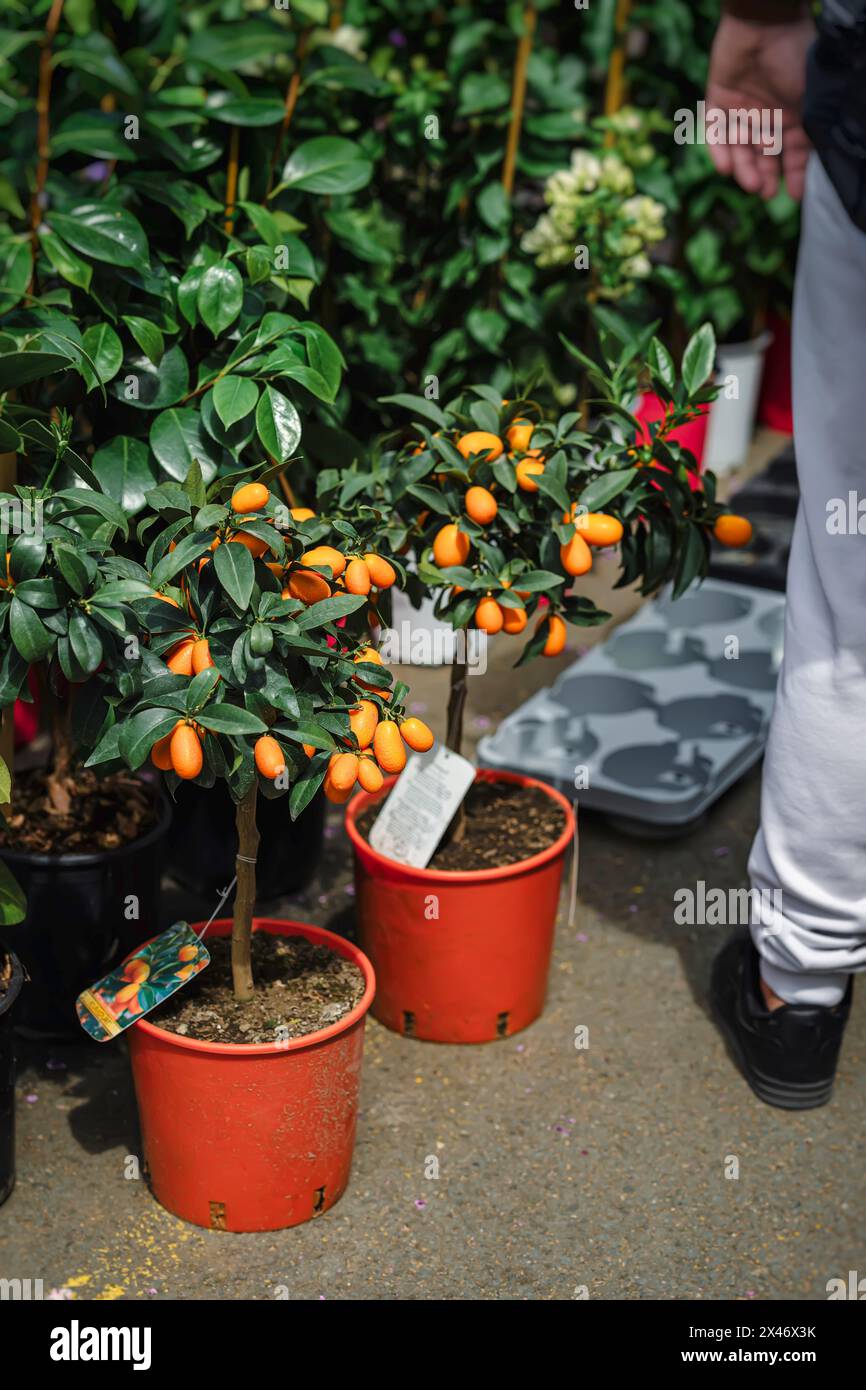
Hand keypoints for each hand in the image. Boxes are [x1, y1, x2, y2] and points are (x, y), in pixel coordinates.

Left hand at [706, 12, 815, 199]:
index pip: (792, 152)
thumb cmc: (795, 56)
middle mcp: (766, 113)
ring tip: (750, 183)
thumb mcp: (810, 98)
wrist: (765, 22)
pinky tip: (725, 168)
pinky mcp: (717, 99)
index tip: (793, 195)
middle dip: (764, 176)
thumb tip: (811, 163)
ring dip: (743, 168)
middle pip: (763, 155)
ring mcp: (741, 107)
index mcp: (792, 112)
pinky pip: (714, 131)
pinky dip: (719, 151)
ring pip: (738, 147)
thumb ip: (808, 130)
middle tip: (765, 193)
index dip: (794, 174)